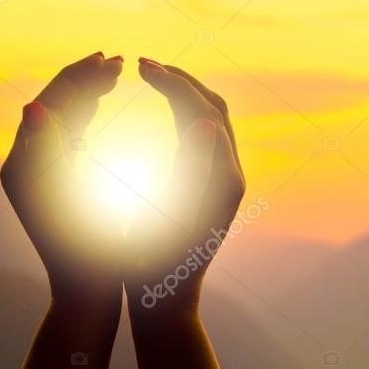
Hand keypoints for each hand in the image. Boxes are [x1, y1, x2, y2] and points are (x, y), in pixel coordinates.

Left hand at [0, 52, 123, 303]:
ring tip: (113, 76)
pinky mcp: (45, 185)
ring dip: (83, 96)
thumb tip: (32, 107)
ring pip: (57, 121)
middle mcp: (21, 167)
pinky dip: (80, 118)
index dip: (80, 79)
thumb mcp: (72, 203)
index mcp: (24, 169)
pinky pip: (61, 139)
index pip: (48, 105)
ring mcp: (32, 176)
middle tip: (118, 61)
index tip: (114, 60)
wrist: (84, 297)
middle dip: (82, 81)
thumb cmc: (88, 257)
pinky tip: (100, 107)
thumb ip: (55, 153)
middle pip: (50, 107)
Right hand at [125, 59, 245, 312]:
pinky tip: (162, 110)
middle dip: (180, 80)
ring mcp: (224, 183)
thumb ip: (187, 170)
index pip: (201, 112)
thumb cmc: (156, 271)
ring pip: (211, 120)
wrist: (166, 306)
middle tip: (143, 63)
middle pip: (213, 108)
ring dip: (184, 93)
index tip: (139, 66)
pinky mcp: (214, 190)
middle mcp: (230, 178)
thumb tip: (204, 123)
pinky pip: (205, 137)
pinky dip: (184, 113)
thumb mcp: (165, 221)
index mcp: (219, 183)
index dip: (171, 83)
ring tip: (152, 76)